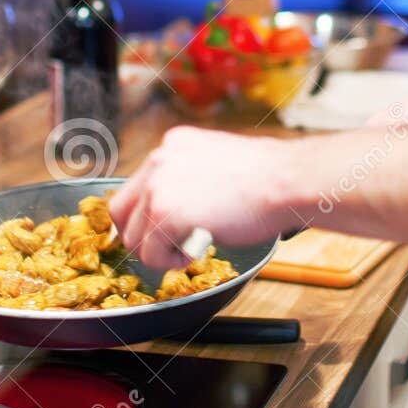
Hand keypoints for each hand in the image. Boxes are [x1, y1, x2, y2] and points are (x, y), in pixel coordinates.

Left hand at [109, 127, 297, 272]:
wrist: (285, 180)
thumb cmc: (266, 177)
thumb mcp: (215, 164)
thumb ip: (187, 179)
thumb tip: (176, 205)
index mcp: (172, 145)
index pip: (136, 185)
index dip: (146, 215)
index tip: (163, 230)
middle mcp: (158, 160)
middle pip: (122, 211)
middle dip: (142, 236)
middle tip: (168, 247)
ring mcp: (158, 186)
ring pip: (133, 237)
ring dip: (158, 251)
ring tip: (190, 248)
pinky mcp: (166, 213)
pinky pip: (150, 253)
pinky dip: (169, 262)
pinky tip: (195, 252)